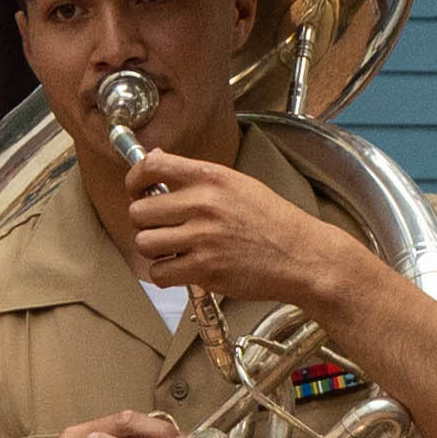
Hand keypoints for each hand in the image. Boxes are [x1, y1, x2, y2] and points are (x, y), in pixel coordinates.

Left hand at [128, 152, 367, 313]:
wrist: (301, 256)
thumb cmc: (274, 222)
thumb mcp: (239, 184)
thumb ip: (198, 176)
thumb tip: (159, 162)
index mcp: (210, 177)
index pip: (152, 167)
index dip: (134, 180)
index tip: (137, 190)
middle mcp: (203, 204)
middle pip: (139, 212)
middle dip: (144, 223)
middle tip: (160, 228)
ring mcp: (202, 238)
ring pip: (144, 243)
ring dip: (153, 250)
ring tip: (172, 251)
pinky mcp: (204, 269)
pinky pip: (160, 273)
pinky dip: (165, 275)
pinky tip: (181, 269)